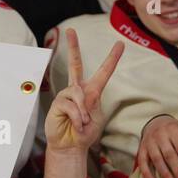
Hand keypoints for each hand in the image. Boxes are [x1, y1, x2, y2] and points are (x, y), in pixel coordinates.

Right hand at [46, 28, 122, 155]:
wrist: (71, 147)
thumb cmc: (84, 133)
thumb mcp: (95, 119)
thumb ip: (90, 105)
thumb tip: (79, 96)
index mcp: (92, 92)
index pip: (103, 72)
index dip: (112, 59)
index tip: (120, 44)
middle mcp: (78, 90)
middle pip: (75, 64)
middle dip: (72, 47)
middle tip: (70, 30)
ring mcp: (66, 95)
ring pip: (78, 94)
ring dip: (83, 112)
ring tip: (82, 124)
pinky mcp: (58, 103)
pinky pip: (70, 105)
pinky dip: (76, 117)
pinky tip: (75, 124)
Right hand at [137, 115, 177, 177]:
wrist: (155, 122)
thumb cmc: (174, 130)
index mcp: (174, 130)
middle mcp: (160, 135)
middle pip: (169, 154)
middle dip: (177, 169)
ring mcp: (149, 142)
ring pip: (157, 159)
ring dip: (164, 174)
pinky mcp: (141, 149)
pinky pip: (142, 162)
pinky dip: (147, 174)